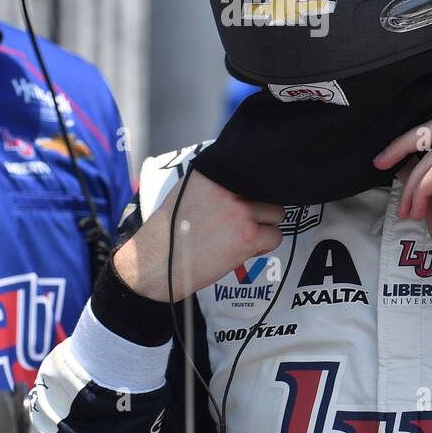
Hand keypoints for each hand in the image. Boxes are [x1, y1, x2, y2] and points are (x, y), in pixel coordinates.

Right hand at [114, 171, 285, 302]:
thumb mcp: (186, 191)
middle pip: (268, 192)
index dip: (252, 190)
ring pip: (276, 214)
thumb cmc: (168, 232)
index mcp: (212, 173)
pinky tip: (240, 250)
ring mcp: (239, 210)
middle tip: (239, 224)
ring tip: (238, 238)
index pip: (252, 170)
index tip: (247, 200)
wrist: (155, 262)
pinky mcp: (247, 235)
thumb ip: (214, 182)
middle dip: (260, 210)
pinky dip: (262, 247)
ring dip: (263, 227)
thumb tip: (240, 178)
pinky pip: (275, 236)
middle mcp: (227, 186)